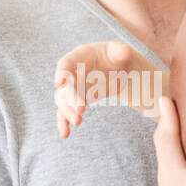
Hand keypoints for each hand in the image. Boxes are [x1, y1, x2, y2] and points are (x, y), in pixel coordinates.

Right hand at [54, 41, 168, 138]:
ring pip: (64, 101)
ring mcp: (72, 88)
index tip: (59, 83)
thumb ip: (120, 51)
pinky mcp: (75, 101)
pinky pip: (65, 112)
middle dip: (71, 97)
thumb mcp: (118, 52)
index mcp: (78, 57)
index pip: (65, 64)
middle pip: (66, 86)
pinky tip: (65, 134)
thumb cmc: (115, 56)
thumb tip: (125, 51)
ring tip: (78, 121)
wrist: (116, 68)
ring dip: (68, 111)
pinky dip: (64, 123)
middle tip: (81, 108)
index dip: (61, 73)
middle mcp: (70, 73)